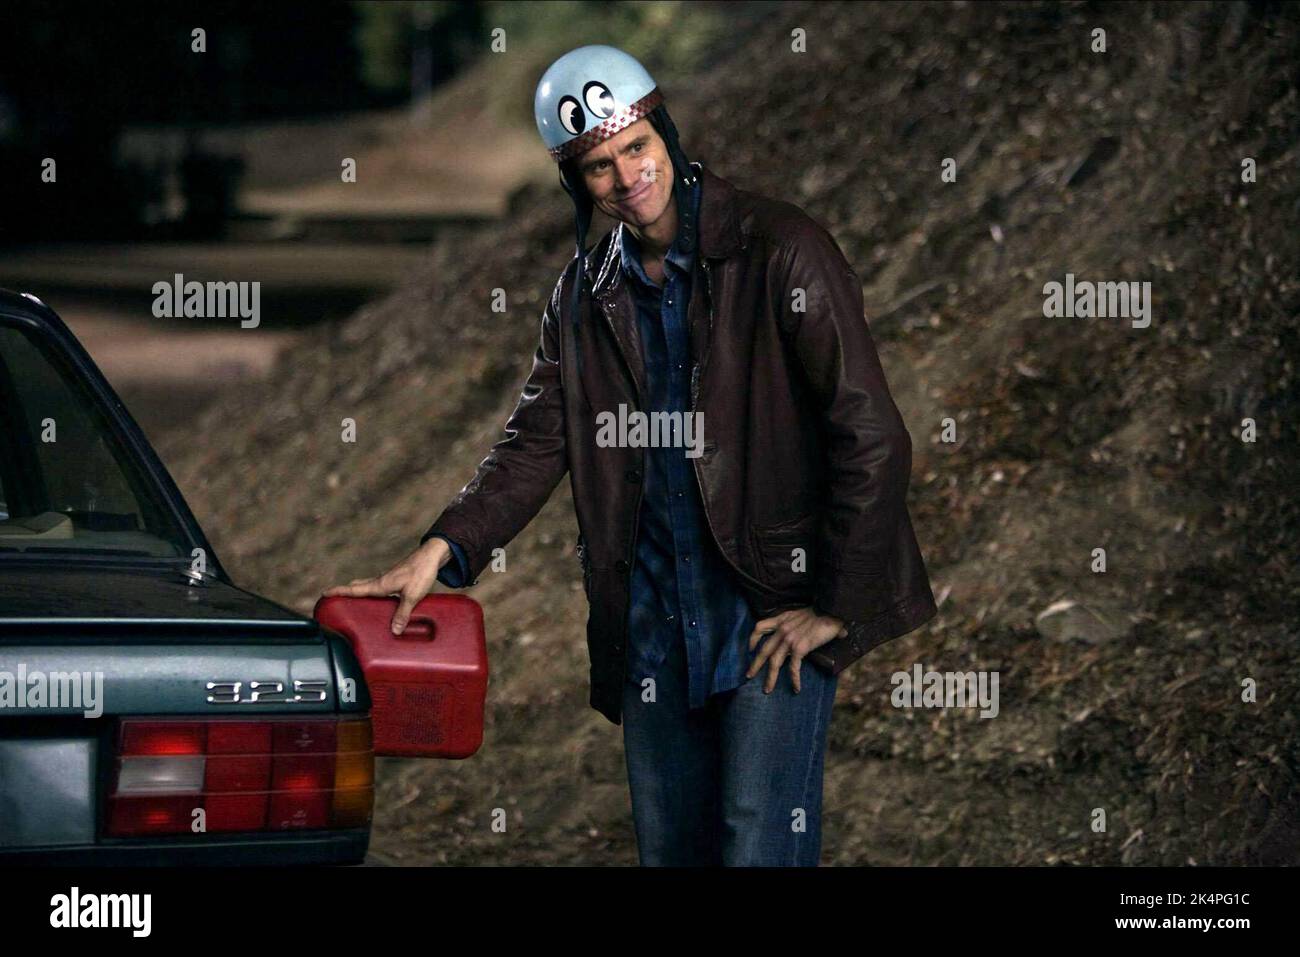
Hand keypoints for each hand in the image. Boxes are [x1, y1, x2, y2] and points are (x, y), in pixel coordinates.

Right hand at [322, 537, 451, 634]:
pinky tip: (380, 600)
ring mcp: (389, 579)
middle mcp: (382, 581)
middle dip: (346, 592)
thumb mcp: (412, 596)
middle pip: (359, 586)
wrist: (432, 556)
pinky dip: (374, 593)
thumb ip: (402, 613)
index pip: (355, 589)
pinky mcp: (397, 579)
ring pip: (369, 586)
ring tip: (354, 603)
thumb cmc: (421, 572)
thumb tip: (393, 630)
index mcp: (381, 584)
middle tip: (335, 599)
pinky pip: (380, 588)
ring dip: (360, 593)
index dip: (339, 591)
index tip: (324, 593)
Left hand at [746, 607, 846, 693]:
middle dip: (755, 665)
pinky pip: (793, 667)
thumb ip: (799, 623)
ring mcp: (789, 639)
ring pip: (774, 662)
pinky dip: (794, 679)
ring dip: (770, 678)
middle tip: (748, 675)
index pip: (760, 627)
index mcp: (782, 620)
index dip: (753, 639)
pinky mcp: (800, 647)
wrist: (831, 609)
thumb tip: (806, 633)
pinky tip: (796, 688)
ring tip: (767, 689)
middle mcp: (782, 630)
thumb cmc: (821, 611)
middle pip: (764, 650)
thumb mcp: (802, 614)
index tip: (750, 649)